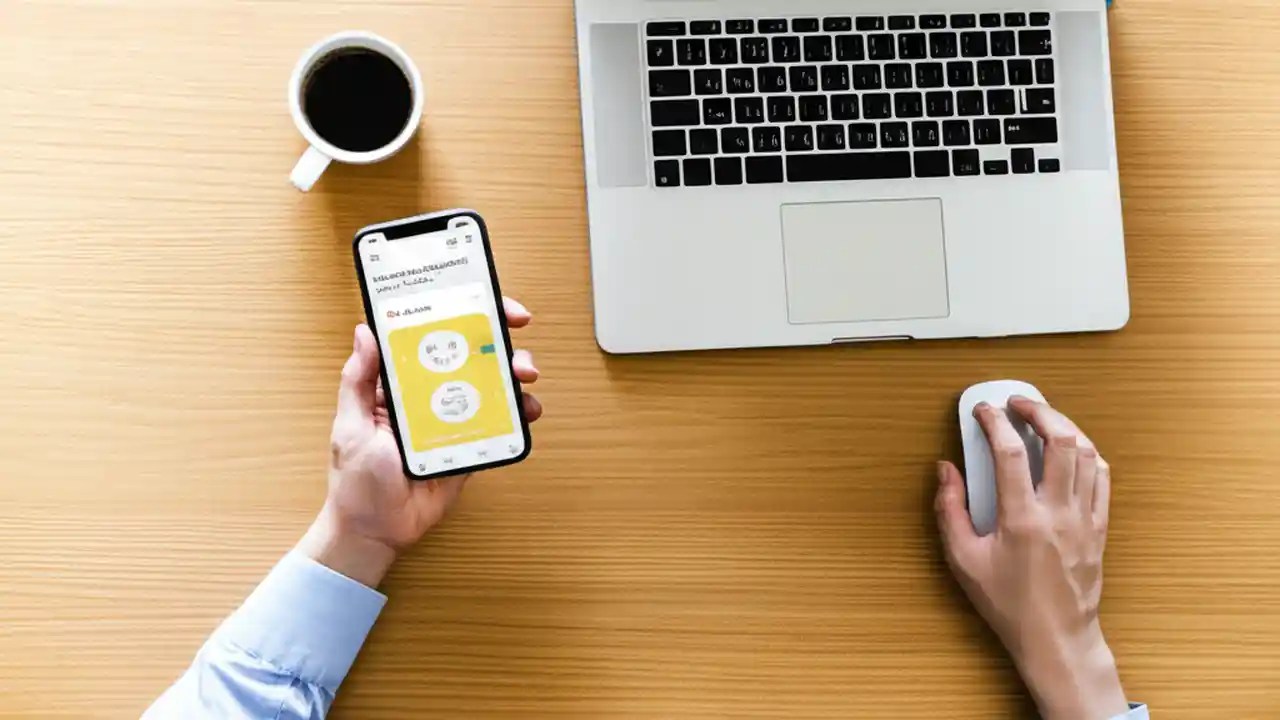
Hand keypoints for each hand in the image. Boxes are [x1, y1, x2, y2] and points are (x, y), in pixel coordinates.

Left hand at [298, 298, 542, 587]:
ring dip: (515, 375)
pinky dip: (519, 415)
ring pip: (492, 385)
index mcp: (399, 383)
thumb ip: (358, 380)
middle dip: (498, 338)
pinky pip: (500, 424)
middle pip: (470, 354)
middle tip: (516, 333)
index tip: (481, 301)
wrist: (376, 533)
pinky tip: (528, 412)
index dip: (458, 314)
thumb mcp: (351, 425)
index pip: (431, 336)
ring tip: (525, 378)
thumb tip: (366, 331)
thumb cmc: (355, 481)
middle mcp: (429, 395)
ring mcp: (454, 419)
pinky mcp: (472, 445)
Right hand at [935, 396, 1127, 719]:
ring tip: (1043, 418)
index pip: (1010, 453)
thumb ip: (950, 511)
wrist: (1055, 638)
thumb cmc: (1007, 604)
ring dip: (1064, 426)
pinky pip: (1101, 477)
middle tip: (1018, 403)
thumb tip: (946, 470)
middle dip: (1039, 411)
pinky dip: (1085, 452)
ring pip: (1087, 453)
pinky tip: (1069, 448)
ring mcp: (1085, 519)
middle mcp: (1059, 513)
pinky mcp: (1099, 526)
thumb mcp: (963, 561)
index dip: (995, 423)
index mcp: (1022, 520)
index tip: (982, 410)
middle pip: (1061, 441)